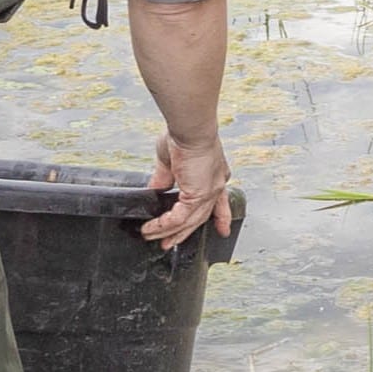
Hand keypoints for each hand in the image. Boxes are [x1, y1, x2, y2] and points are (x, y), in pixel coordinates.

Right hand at [144, 129, 231, 251]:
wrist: (190, 128)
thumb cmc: (183, 136)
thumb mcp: (170, 162)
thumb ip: (165, 179)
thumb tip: (156, 191)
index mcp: (215, 175)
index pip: (220, 201)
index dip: (220, 217)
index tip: (222, 229)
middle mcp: (216, 185)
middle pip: (202, 217)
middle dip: (185, 233)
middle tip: (170, 243)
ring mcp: (209, 192)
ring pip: (188, 222)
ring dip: (168, 232)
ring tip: (151, 237)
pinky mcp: (198, 196)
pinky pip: (178, 218)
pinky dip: (162, 225)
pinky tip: (150, 228)